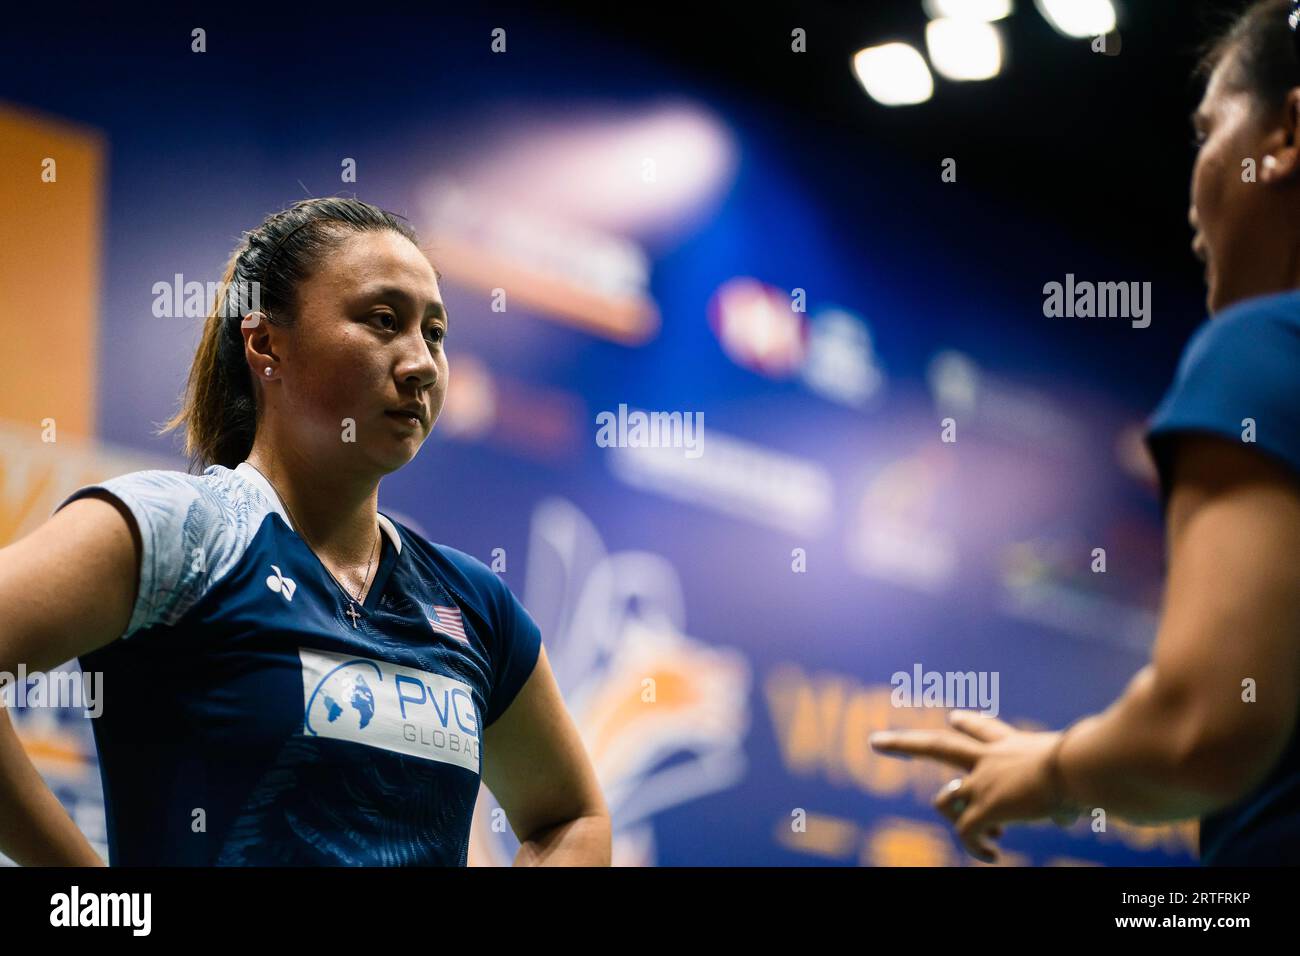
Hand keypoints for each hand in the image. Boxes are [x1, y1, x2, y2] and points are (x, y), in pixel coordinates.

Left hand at [870, 710, 1078, 862]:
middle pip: (937, 745)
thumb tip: (1072, 814)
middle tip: (876, 742)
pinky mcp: (983, 806)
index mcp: (1016, 745)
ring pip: (945, 799)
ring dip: (958, 819)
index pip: (985, 730)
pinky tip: (993, 856)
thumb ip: (1069, 793)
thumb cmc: (1093, 768)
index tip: (955, 718)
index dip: (969, 724)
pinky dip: (976, 849)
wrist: (1081, 767)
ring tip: (989, 839)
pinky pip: (965, 833)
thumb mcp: (1079, 776)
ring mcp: (982, 781)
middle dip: (904, 744)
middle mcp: (992, 759)